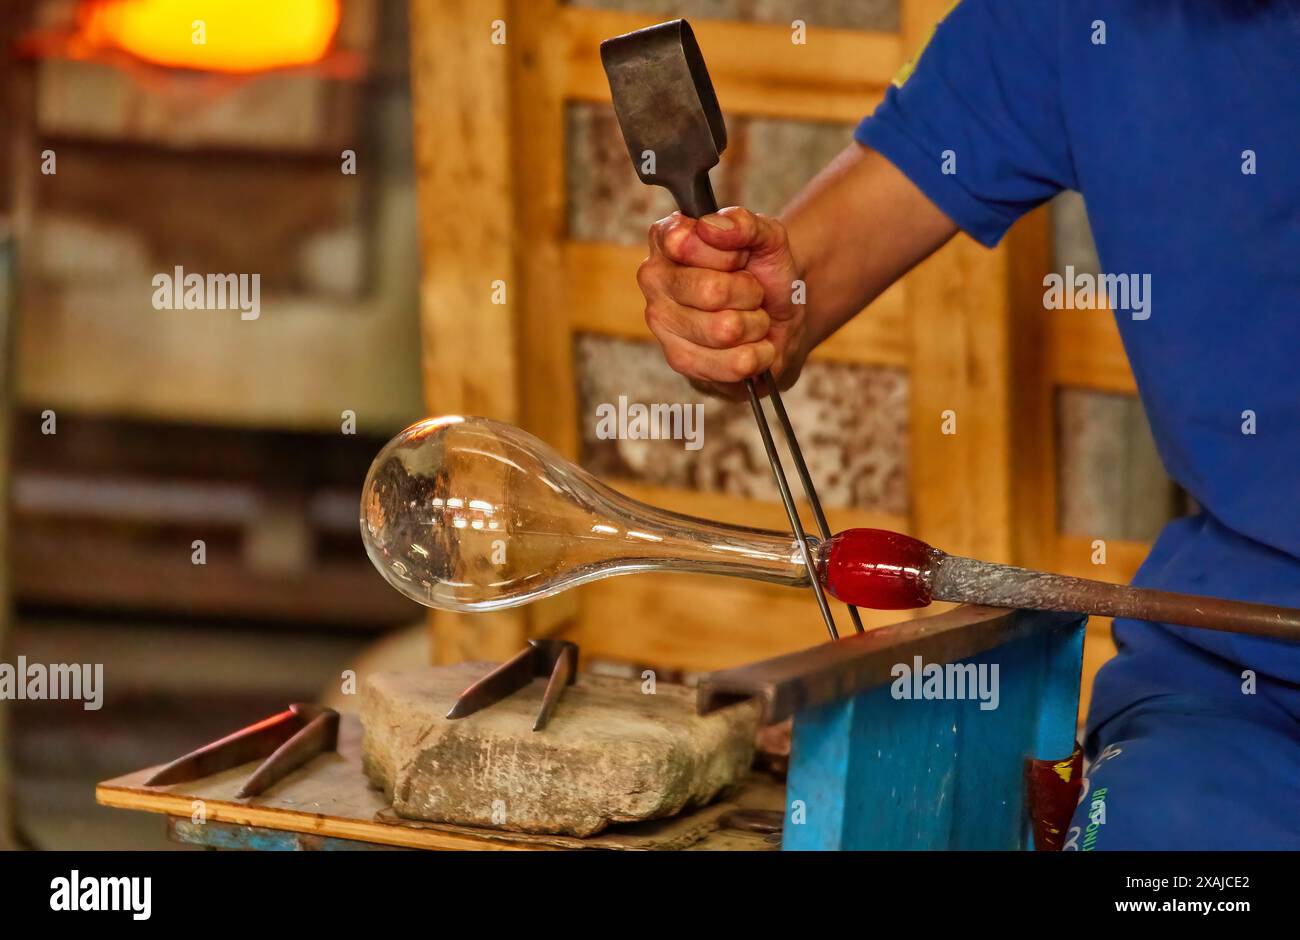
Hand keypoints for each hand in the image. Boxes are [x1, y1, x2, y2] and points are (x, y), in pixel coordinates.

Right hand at [637, 207, 808, 399]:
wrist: (781, 318)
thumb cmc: (764, 273)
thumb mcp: (767, 237)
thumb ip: (744, 223)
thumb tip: (711, 227)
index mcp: (667, 239)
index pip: (687, 242)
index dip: (730, 252)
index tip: (740, 257)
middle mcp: (654, 279)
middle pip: (711, 291)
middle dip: (750, 292)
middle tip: (752, 292)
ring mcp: (661, 323)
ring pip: (725, 330)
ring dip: (755, 325)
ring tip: (752, 318)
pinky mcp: (679, 360)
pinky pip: (733, 363)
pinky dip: (758, 354)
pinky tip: (752, 345)